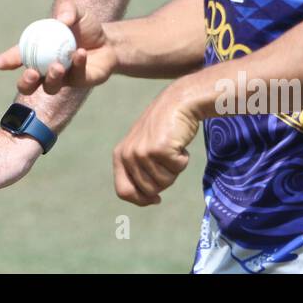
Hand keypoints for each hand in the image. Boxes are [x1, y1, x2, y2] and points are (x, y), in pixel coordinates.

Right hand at [0, 2, 116, 94]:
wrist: (108, 41)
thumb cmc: (85, 27)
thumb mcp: (76, 13)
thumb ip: (68, 10)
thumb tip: (61, 19)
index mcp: (36, 52)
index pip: (17, 58)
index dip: (6, 61)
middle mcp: (45, 69)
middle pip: (28, 84)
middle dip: (26, 82)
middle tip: (32, 73)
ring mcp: (61, 79)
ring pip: (50, 87)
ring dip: (52, 78)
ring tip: (58, 66)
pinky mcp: (79, 82)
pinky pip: (75, 78)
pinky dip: (77, 65)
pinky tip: (80, 54)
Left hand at [113, 80, 200, 205]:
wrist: (177, 103)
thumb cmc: (163, 129)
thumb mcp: (142, 148)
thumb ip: (139, 171)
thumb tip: (149, 199)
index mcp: (120, 156)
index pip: (123, 191)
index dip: (140, 199)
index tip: (156, 199)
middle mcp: (128, 155)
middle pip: (149, 190)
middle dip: (164, 179)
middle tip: (167, 158)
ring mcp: (143, 152)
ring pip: (165, 182)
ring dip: (174, 169)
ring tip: (172, 148)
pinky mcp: (160, 149)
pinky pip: (177, 169)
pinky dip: (183, 159)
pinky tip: (179, 143)